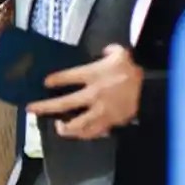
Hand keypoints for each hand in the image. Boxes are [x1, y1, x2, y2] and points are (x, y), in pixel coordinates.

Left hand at [26, 44, 142, 139]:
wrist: (152, 89)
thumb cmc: (133, 70)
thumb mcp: (121, 53)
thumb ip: (109, 50)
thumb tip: (104, 51)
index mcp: (93, 74)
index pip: (67, 77)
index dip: (55, 80)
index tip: (46, 83)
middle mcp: (93, 94)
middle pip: (65, 103)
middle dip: (46, 107)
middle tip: (32, 109)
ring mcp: (101, 111)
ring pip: (78, 124)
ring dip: (65, 127)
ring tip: (57, 126)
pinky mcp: (110, 122)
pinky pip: (93, 132)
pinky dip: (84, 134)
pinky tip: (78, 133)